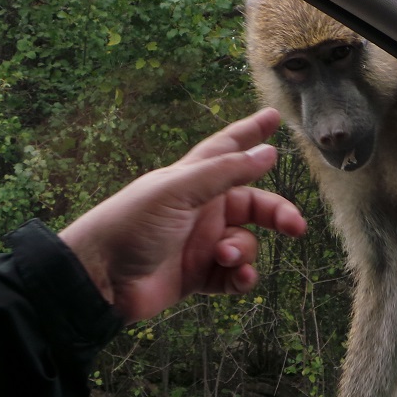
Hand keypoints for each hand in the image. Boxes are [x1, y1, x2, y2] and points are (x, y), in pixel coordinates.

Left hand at [58, 108, 306, 321]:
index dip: (250, 133)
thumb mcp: (179, 190)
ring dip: (244, 251)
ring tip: (225, 257)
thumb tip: (270, 152)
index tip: (273, 117)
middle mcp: (201, 209)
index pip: (228, 150)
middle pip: (252, 204)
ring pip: (246, 242)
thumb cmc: (131, 224)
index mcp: (193, 180)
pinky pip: (234, 275)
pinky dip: (241, 276)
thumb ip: (226, 172)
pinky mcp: (198, 275)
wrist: (101, 278)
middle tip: (295, 226)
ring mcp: (201, 243)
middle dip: (275, 213)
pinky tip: (237, 277)